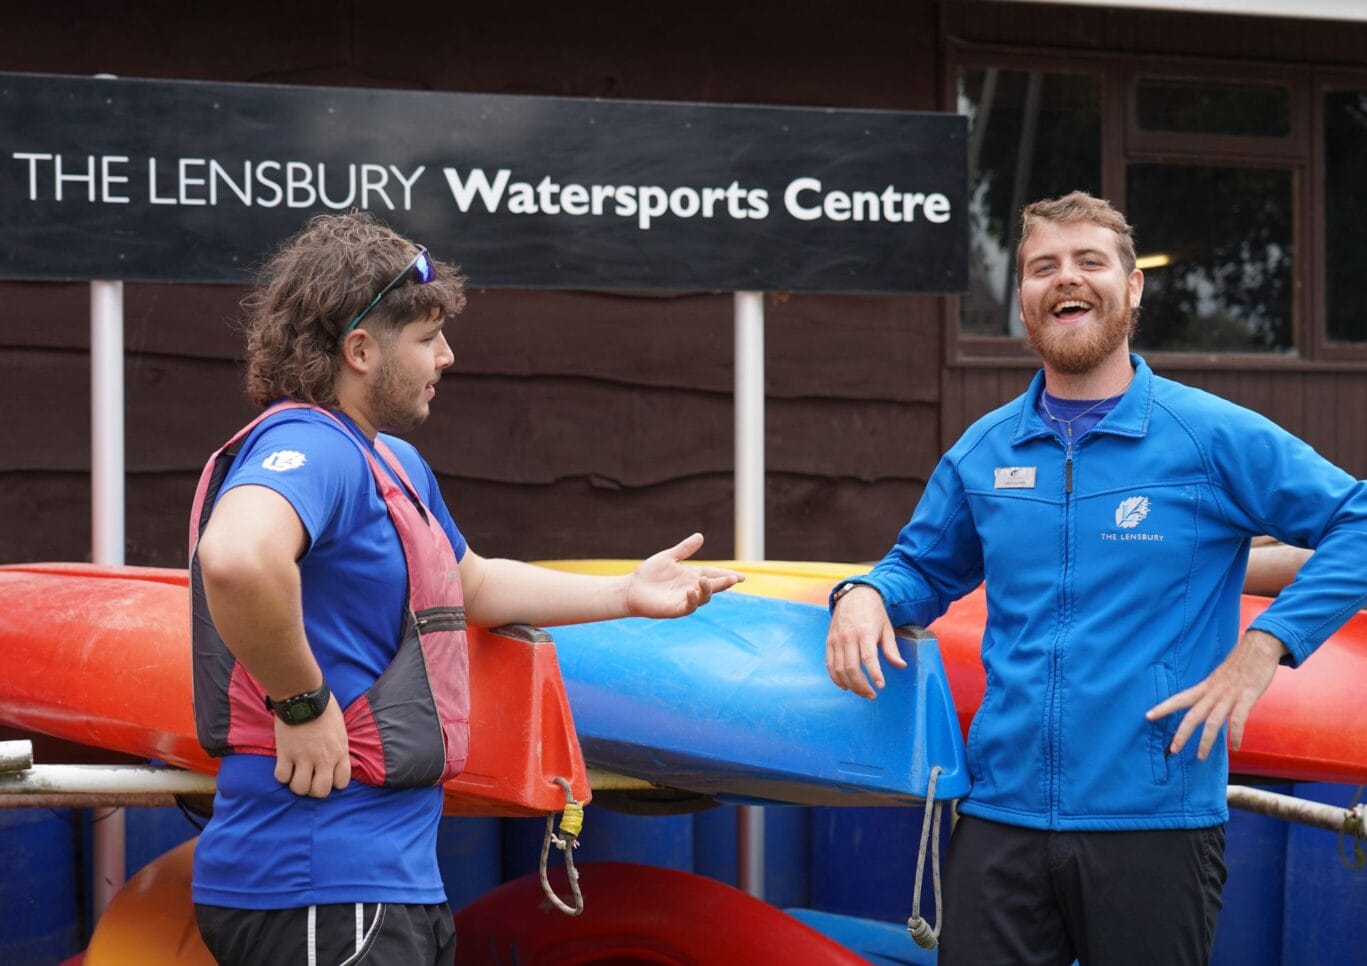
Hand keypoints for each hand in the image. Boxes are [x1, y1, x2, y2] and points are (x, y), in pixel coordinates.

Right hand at [273, 695, 350, 796]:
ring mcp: (304, 757)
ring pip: (300, 788)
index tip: (326, 775)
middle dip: (314, 790)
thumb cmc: (324, 708)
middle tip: (309, 779)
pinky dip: (282, 774)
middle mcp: (324, 758)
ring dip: (296, 784)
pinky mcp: (285, 753)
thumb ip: (338, 747)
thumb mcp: (339, 729)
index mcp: (340, 751)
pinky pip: (282, 777)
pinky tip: (284, 765)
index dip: (333, 783)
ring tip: (296, 774)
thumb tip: (334, 760)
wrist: (304, 695)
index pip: (342, 783)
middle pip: (320, 792)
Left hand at [624, 533, 742, 617]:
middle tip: (734, 579)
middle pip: (713, 586)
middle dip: (724, 583)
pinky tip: (691, 591)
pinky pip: (689, 607)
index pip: (714, 574)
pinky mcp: (675, 609)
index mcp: (692, 575)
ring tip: (705, 580)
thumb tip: (700, 536)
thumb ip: (684, 549)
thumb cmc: (649, 574)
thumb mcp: (668, 557)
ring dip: (707, 590)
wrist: (631, 588)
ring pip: (704, 597)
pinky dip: (692, 600)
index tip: (742, 576)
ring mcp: (685, 599)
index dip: (727, 575)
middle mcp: (692, 588)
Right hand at [825, 585, 905, 699]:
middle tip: (872, 695)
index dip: (874, 674)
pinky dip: (836, 678)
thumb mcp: (886, 628)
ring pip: (839, 669)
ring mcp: (836, 640)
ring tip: (861, 692)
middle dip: (862, 686)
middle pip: (851, 668)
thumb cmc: (873, 613)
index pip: (868, 658)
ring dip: (850, 685)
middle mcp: (848, 637)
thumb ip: (891, 649)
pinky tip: (845, 686)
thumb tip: (901, 666)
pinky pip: (830, 664)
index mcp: (865, 632)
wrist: (854, 595)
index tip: (881, 686)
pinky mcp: (829, 642)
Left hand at [1145, 628, 1286, 759]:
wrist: (1259, 647)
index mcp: (1206, 687)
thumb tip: (1206, 706)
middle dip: (1182, 733)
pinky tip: (1234, 747)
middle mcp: (1214, 692)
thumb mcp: (1220, 678)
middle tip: (1173, 750)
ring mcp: (1230, 695)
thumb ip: (1213, 692)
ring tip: (1201, 756)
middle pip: (1193, 715)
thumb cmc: (1241, 665)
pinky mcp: (1247, 697)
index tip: (1148, 716)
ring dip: (1206, 741)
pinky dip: (1235, 734)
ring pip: (1213, 721)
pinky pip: (1239, 719)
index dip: (1163, 707)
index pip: (1180, 698)